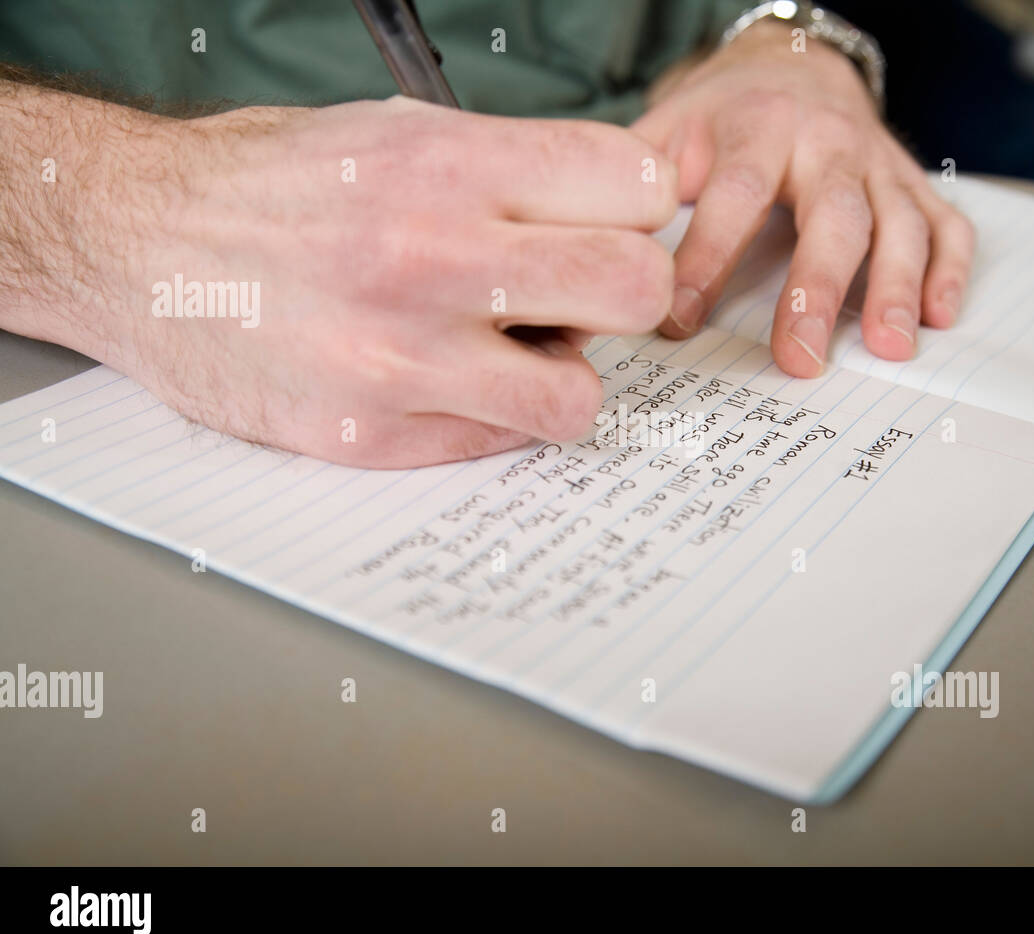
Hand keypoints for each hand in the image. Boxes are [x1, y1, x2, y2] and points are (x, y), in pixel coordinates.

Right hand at [2, 89, 676, 466]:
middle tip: (579, 294)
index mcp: (445, 164)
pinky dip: (492, 414)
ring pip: (581, 397)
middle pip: (637, 288)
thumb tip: (611, 211)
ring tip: (510, 352)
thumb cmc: (269, 188)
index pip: (639, 186)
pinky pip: (498, 441)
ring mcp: (400, 358)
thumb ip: (509, 172)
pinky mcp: (371, 434)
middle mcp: (429, 257)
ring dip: (561, 375)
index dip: (638, 206)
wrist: (135, 246)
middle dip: (622, 292)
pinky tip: (446, 379)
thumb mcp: (392, 133)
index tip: (613, 219)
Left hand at [633, 20, 975, 374]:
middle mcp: (828, 143)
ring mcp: (878, 165)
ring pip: (900, 224)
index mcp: (759, 128)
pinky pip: (946, 223)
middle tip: (801, 359)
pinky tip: (941, 317)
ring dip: (899, 287)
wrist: (792, 66)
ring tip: (891, 348)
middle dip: (818, 289)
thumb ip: (634, 188)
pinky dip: (949, 269)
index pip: (736, 195)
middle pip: (834, 215)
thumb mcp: (669, 135)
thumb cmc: (723, 119)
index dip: (707, 257)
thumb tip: (581, 253)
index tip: (677, 319)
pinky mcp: (912, 184)